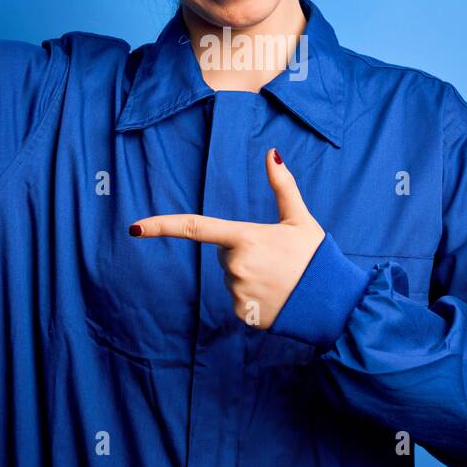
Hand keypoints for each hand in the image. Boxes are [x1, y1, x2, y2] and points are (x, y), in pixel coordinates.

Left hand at [128, 148, 325, 330]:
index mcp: (245, 237)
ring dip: (249, 276)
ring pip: (231, 277)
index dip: (160, 226)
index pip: (194, 228)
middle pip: (224, 254)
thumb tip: (271, 153)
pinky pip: (238, 300)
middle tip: (276, 258)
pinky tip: (276, 296)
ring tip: (279, 278)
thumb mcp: (300, 219)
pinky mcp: (242, 313)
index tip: (134, 228)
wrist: (333, 302)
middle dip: (244, 253)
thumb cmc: (316, 257)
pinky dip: (253, 298)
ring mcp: (237, 291)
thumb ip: (283, 186)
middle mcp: (236, 265)